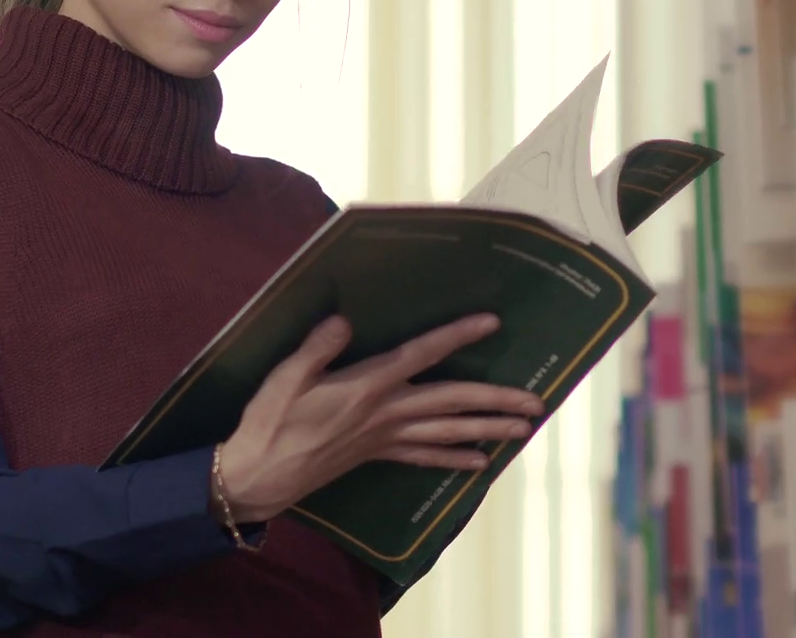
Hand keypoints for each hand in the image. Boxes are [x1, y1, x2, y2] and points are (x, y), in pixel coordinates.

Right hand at [215, 313, 544, 523]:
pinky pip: (425, 458)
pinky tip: (479, 463)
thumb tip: (345, 319)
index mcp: (366, 385)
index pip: (421, 354)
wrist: (259, 475)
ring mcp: (384, 437)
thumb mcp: (285, 377)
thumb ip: (317, 347)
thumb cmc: (270, 421)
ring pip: (447, 432)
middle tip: (536, 402)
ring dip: (487, 429)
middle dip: (495, 400)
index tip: (491, 322)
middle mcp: (385, 413)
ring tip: (524, 429)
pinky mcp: (377, 455)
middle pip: (451, 402)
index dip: (457, 336)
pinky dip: (454, 460)